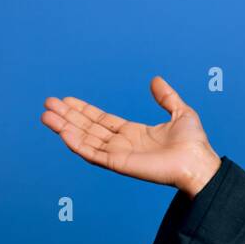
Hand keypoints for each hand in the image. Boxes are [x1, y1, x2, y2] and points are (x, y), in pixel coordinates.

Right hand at [40, 76, 221, 196]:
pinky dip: (76, 143)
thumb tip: (155, 79)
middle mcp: (122, 144)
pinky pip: (91, 153)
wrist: (198, 161)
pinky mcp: (118, 164)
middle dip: (68, 116)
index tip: (66, 100)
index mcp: (133, 133)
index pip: (102, 120)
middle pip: (88, 127)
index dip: (83, 110)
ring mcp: (118, 154)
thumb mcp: (180, 112)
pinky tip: (63, 132)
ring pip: (85, 139)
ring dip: (65, 127)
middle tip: (48, 103)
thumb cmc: (193, 142)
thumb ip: (166, 97)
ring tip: (46, 115)